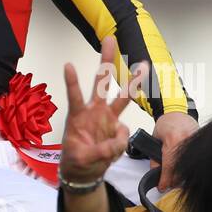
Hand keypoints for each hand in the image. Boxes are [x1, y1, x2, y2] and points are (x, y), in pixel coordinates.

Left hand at [59, 35, 142, 184]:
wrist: (85, 172)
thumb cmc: (77, 160)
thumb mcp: (82, 158)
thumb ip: (100, 151)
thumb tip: (118, 143)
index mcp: (78, 115)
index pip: (75, 96)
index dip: (72, 82)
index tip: (68, 65)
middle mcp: (94, 111)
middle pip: (101, 82)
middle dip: (106, 60)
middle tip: (110, 40)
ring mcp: (107, 118)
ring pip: (122, 97)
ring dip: (133, 81)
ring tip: (143, 65)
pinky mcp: (118, 129)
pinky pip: (124, 134)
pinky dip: (119, 145)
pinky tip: (109, 152)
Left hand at [153, 110, 197, 190]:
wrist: (177, 111)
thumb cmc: (166, 124)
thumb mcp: (155, 138)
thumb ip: (154, 156)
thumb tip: (155, 173)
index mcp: (172, 140)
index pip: (169, 166)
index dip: (165, 179)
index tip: (162, 187)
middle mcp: (186, 141)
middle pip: (181, 169)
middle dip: (174, 180)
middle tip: (168, 184)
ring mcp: (195, 142)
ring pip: (189, 167)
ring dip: (182, 175)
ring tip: (175, 178)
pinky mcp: (200, 143)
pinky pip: (195, 160)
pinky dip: (188, 167)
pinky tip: (184, 170)